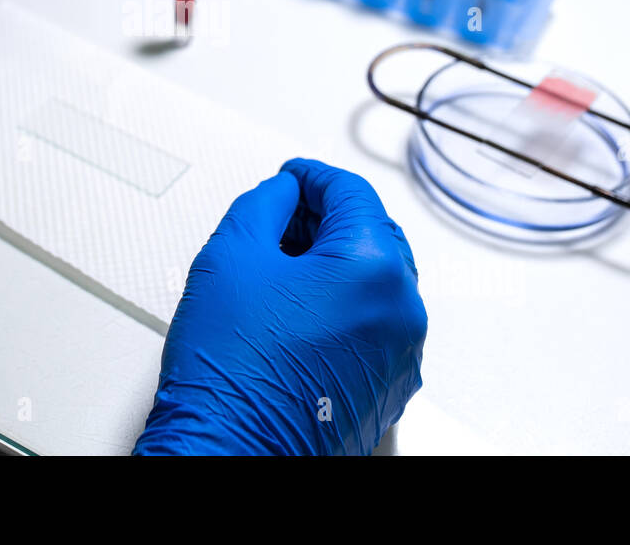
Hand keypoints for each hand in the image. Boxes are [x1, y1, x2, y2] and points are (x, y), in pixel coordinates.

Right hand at [133, 158, 426, 455]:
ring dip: (335, 262)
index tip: (291, 177)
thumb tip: (281, 195)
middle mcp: (401, 312)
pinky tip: (297, 309)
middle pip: (373, 234)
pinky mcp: (388, 388)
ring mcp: (400, 354)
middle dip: (327, 218)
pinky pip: (375, 325)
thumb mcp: (231, 255)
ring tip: (282, 266)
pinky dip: (344, 305)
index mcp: (373, 270)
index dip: (312, 176)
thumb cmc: (231, 375)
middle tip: (283, 216)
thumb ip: (263, 204)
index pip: (352, 192)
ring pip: (376, 281)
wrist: (228, 453)